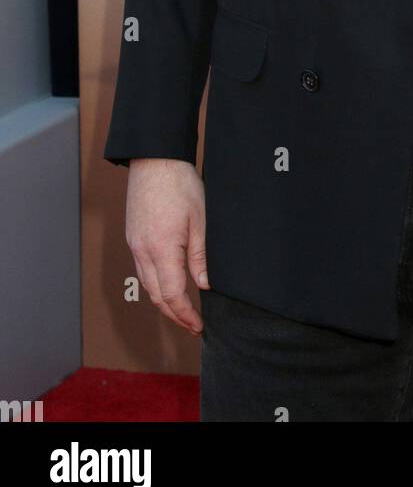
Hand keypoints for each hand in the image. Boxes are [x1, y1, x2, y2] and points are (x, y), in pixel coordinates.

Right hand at [125, 158, 208, 333]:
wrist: (155, 160)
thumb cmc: (180, 185)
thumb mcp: (200, 221)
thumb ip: (200, 257)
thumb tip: (205, 286)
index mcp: (161, 249)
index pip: (172, 295)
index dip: (185, 315)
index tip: (198, 326)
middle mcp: (143, 251)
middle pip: (156, 296)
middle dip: (174, 314)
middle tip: (192, 325)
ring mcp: (135, 244)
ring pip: (147, 284)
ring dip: (163, 301)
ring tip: (181, 310)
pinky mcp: (133, 236)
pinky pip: (141, 269)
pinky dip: (154, 283)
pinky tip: (166, 283)